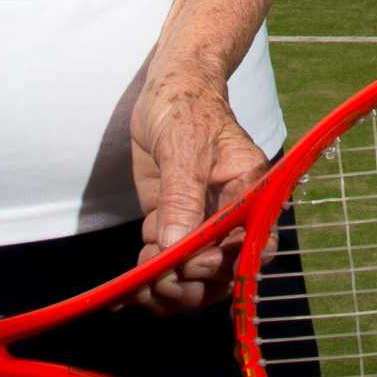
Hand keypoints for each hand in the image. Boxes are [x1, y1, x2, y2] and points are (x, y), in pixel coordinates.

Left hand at [129, 71, 269, 311]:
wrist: (169, 86)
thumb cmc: (185, 106)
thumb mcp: (184, 149)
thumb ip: (182, 199)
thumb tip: (177, 248)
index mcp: (249, 190)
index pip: (248, 242)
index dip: (223, 264)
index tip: (190, 266)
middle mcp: (231, 211)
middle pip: (222, 268)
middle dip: (191, 286)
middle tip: (157, 286)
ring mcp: (200, 219)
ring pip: (193, 272)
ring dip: (168, 287)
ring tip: (138, 290)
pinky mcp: (172, 220)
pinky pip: (167, 257)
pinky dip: (149, 274)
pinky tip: (127, 286)